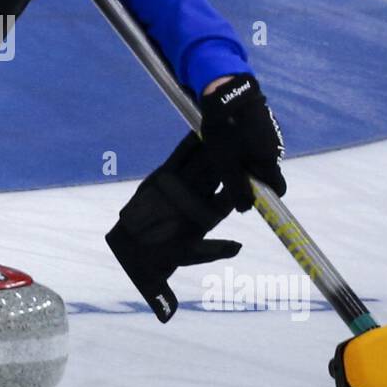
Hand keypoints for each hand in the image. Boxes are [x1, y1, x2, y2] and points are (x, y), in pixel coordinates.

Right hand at [105, 132, 238, 321]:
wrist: (132, 250)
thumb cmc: (160, 257)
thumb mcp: (188, 255)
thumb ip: (212, 251)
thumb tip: (238, 247)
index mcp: (208, 216)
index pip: (229, 196)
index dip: (242, 184)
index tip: (254, 172)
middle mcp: (198, 197)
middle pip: (218, 175)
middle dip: (230, 159)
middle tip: (244, 141)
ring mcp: (182, 185)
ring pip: (201, 163)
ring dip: (211, 147)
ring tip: (224, 129)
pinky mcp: (164, 176)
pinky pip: (179, 158)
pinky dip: (187, 146)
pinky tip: (197, 132)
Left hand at [199, 73, 286, 211]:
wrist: (227, 91)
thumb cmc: (226, 131)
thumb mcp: (226, 164)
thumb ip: (238, 189)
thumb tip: (246, 208)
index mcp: (269, 161)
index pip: (278, 188)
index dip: (265, 194)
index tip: (249, 192)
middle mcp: (276, 148)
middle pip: (268, 171)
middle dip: (251, 173)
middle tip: (229, 165)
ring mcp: (273, 132)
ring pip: (261, 155)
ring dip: (247, 156)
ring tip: (226, 145)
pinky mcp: (265, 119)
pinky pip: (258, 140)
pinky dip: (247, 142)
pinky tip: (231, 132)